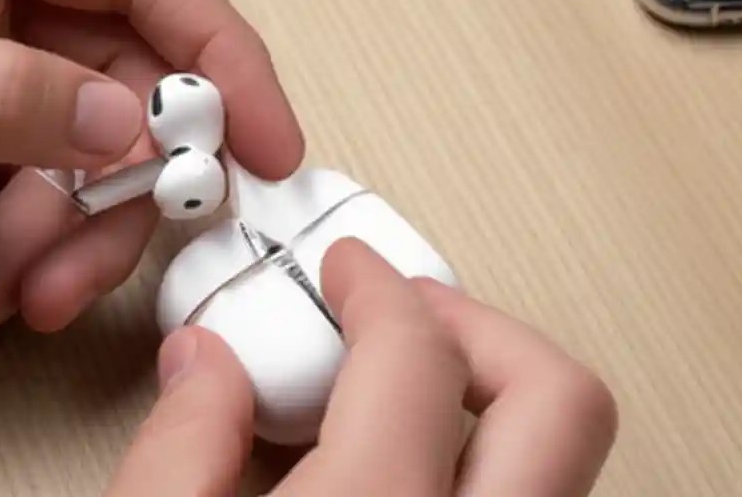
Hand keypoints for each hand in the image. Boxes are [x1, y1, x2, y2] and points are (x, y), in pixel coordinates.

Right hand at [108, 239, 617, 495]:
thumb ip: (177, 447)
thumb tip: (207, 365)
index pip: (417, 356)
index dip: (376, 288)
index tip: (347, 272)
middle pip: (560, 402)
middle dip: (485, 328)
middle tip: (412, 313)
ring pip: (564, 459)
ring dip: (497, 396)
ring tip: (413, 387)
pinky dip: (489, 461)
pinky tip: (409, 468)